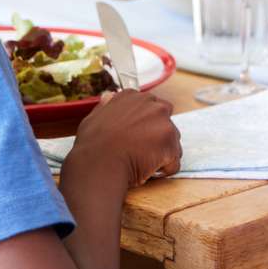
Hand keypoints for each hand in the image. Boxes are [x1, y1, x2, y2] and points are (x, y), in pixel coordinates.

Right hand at [62, 90, 181, 193]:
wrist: (98, 165)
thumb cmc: (93, 146)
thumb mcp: (94, 117)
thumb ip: (106, 106)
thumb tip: (110, 96)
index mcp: (134, 97)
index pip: (150, 106)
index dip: (145, 124)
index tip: (137, 136)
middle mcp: (152, 105)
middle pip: (165, 121)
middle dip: (158, 136)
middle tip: (142, 151)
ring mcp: (164, 123)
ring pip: (172, 142)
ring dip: (162, 153)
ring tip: (143, 163)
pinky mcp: (170, 144)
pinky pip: (174, 161)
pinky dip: (165, 169)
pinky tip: (149, 172)